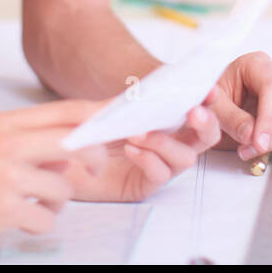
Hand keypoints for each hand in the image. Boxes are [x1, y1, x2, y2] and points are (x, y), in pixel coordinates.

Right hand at [0, 98, 101, 259]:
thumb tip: (69, 148)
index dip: (100, 117)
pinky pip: (46, 219)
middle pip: (76, 142)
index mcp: (2, 124)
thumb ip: (23, 140)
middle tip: (88, 172)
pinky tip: (17, 222)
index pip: (67, 112)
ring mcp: (5, 176)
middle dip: (92, 159)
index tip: (122, 121)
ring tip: (32, 204)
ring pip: (64, 187)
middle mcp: (6, 144)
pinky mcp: (1, 209)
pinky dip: (39, 225)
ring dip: (57, 202)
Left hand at [66, 105, 220, 201]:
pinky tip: (130, 149)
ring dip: (166, 142)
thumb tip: (156, 89)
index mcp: (167, 117)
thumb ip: (132, 99)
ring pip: (186, 157)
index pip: (200, 107)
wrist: (61, 155)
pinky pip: (161, 174)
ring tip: (138, 133)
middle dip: (205, 123)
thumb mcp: (108, 106)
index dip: (210, 99)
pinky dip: (149, 159)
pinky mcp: (145, 184)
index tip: (209, 90)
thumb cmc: (86, 128)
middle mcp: (170, 140)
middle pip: (205, 136)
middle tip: (193, 113)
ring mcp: (160, 163)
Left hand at [206, 52, 271, 159]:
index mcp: (257, 64)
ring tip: (248, 149)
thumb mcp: (213, 105)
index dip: (269, 118)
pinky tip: (259, 146)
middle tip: (249, 149)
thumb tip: (250, 135)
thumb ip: (230, 118)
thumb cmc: (215, 98)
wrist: (217, 105)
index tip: (259, 142)